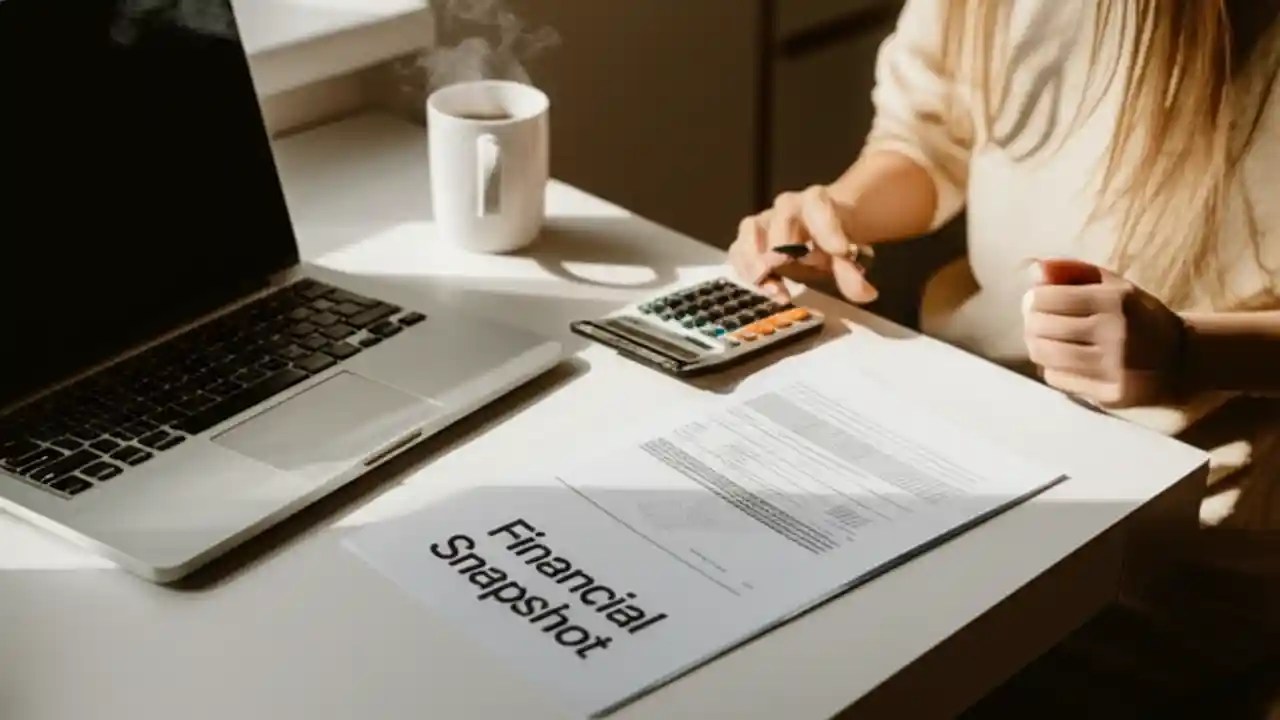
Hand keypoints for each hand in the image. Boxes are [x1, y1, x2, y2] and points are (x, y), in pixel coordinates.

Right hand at [728, 185, 877, 304]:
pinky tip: (762, 287)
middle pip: (781, 219)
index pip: (818, 205)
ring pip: (750, 230)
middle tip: (789, 266)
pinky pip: (737, 250)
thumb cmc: (830, 240)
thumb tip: (866, 294)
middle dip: (785, 245)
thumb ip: (852, 273)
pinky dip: (744, 269)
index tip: (840, 251)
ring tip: (768, 283)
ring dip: (756, 258)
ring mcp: (764, 221)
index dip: (827, 227)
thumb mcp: (847, 255)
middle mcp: (786, 206)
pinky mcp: (748, 240)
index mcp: (815, 202)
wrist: (815, 230)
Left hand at [1022, 258, 1188, 407]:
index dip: (1034, 299)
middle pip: (1042, 327)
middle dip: (1031, 323)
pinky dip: (1051, 368)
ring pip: (1047, 355)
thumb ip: (1073, 272)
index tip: (1036, 300)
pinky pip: (1058, 379)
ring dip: (1036, 346)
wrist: (1180, 360)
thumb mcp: (1115, 285)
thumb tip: (1033, 270)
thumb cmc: (1137, 317)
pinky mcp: (1111, 393)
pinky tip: (1061, 361)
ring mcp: (1114, 366)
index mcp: (1117, 300)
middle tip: (1034, 322)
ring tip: (1042, 340)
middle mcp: (1116, 333)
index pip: (1049, 298)